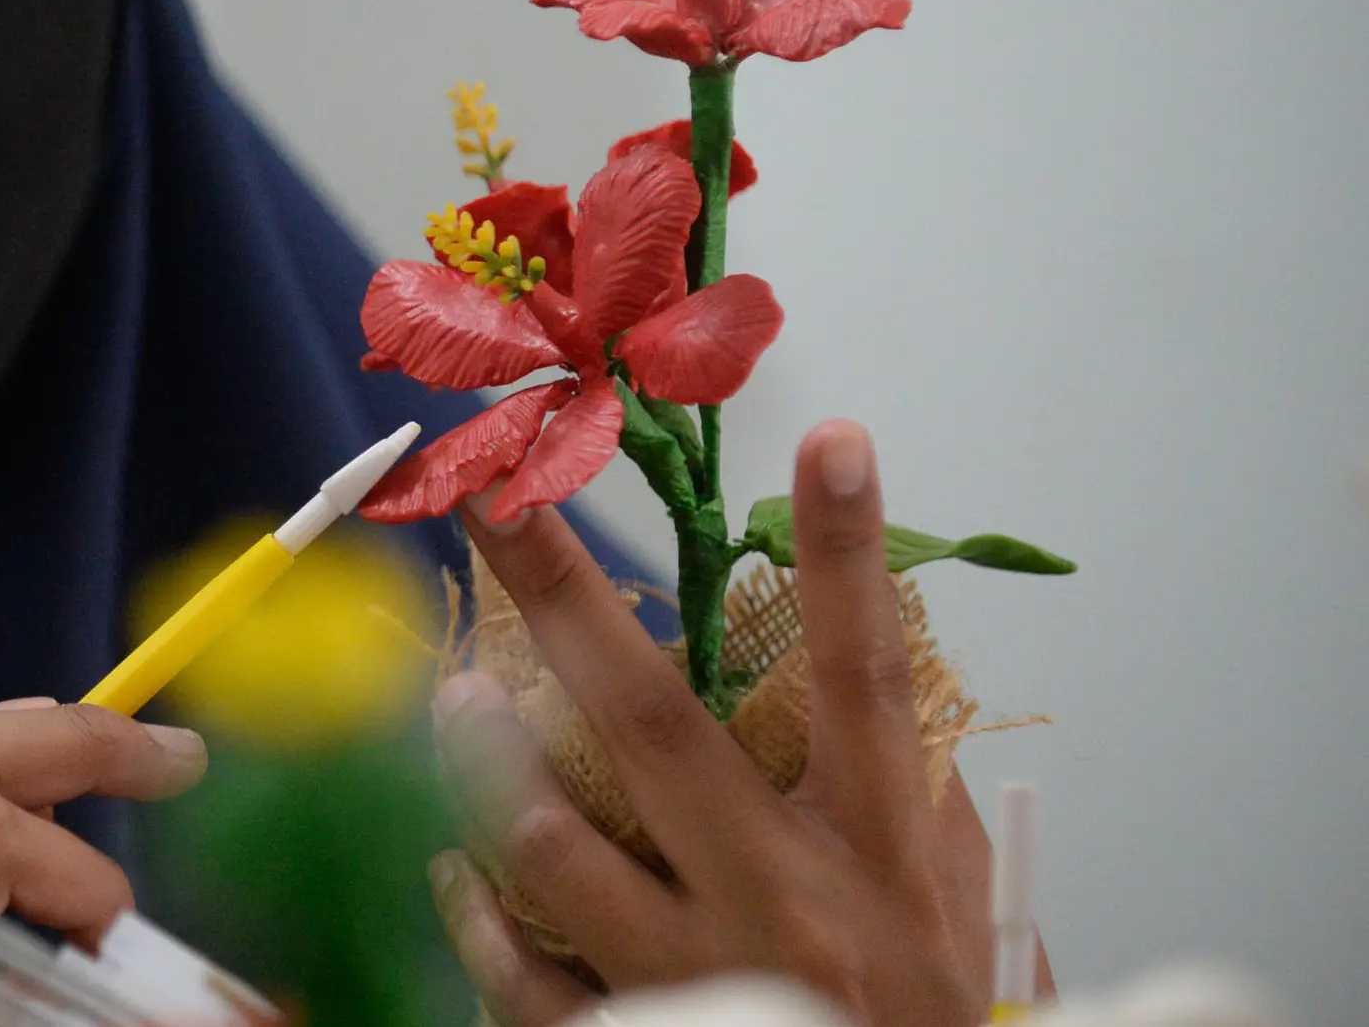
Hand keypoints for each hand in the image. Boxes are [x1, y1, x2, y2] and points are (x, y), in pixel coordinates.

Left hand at [427, 420, 1050, 1026]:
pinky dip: (471, 907)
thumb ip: (907, 784)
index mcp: (880, 858)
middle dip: (559, 595)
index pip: (870, 680)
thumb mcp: (950, 901)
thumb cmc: (925, 1021)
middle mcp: (782, 910)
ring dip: (483, 758)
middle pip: (652, 726)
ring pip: (547, 848)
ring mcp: (694, 984)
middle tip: (490, 494)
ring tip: (457, 698)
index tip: (828, 434)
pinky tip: (451, 861)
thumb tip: (861, 649)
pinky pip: (514, 971)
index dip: (850, 555)